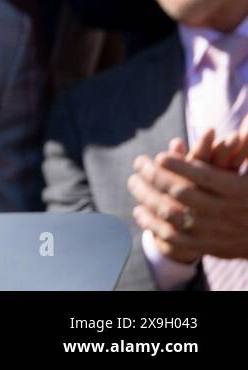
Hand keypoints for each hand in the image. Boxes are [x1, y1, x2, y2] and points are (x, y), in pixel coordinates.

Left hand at [129, 142, 247, 263]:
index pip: (204, 176)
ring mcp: (213, 231)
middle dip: (155, 176)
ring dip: (147, 197)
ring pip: (172, 213)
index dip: (180, 165)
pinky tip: (139, 210)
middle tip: (138, 163)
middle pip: (182, 192)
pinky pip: (172, 236)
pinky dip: (152, 223)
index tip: (159, 156)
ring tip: (133, 182)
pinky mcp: (205, 246)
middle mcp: (224, 211)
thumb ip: (245, 149)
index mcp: (237, 191)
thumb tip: (245, 124)